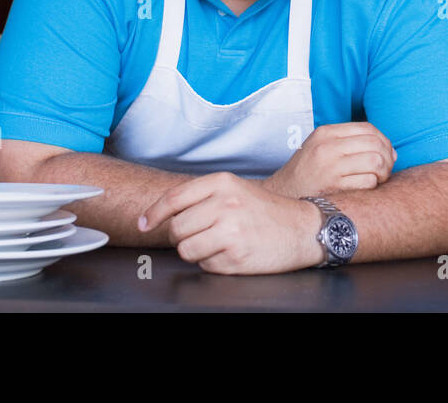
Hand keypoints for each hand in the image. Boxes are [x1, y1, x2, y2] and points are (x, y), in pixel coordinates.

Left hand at [138, 172, 322, 274]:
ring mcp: (231, 231)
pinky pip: (205, 265)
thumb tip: (163, 214)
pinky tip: (232, 253)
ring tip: (218, 244)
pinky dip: (213, 263)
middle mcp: (225, 204)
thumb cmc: (267, 211)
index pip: (174, 199)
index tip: (143, 224)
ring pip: (186, 249)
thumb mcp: (236, 189)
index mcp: (222, 183)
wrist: (303, 229)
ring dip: (196, 251)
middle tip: (201, 235)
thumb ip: (202, 197)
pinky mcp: (236, 256)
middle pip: (176, 228)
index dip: (153, 214)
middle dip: (182, 236)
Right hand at [262, 122, 396, 198]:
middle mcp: (327, 147)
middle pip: (375, 144)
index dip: (384, 141)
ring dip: (383, 173)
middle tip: (385, 170)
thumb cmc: (307, 173)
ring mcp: (330, 166)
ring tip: (377, 179)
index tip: (387, 154)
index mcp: (326, 133)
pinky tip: (365, 189)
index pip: (368, 128)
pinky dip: (373, 186)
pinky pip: (368, 182)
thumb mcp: (321, 147)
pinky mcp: (333, 187)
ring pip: (376, 162)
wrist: (282, 195)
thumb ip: (349, 142)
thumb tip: (390, 150)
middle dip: (387, 158)